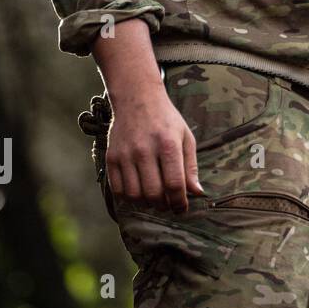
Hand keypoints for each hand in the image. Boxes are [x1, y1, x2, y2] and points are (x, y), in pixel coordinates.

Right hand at [106, 85, 203, 213]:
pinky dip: (129, 197)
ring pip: (134, 194)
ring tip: (154, 199)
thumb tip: (196, 193)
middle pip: (153, 193)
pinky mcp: (111, 158)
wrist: (137, 99)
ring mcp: (126, 154)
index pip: (174, 184)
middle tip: (168, 205)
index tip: (182, 208)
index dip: (180, 202)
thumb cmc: (167, 120)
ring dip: (146, 203)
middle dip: (163, 205)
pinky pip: (118, 189)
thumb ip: (191, 166)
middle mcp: (145, 150)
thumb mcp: (186, 138)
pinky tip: (138, 192)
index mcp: (168, 145)